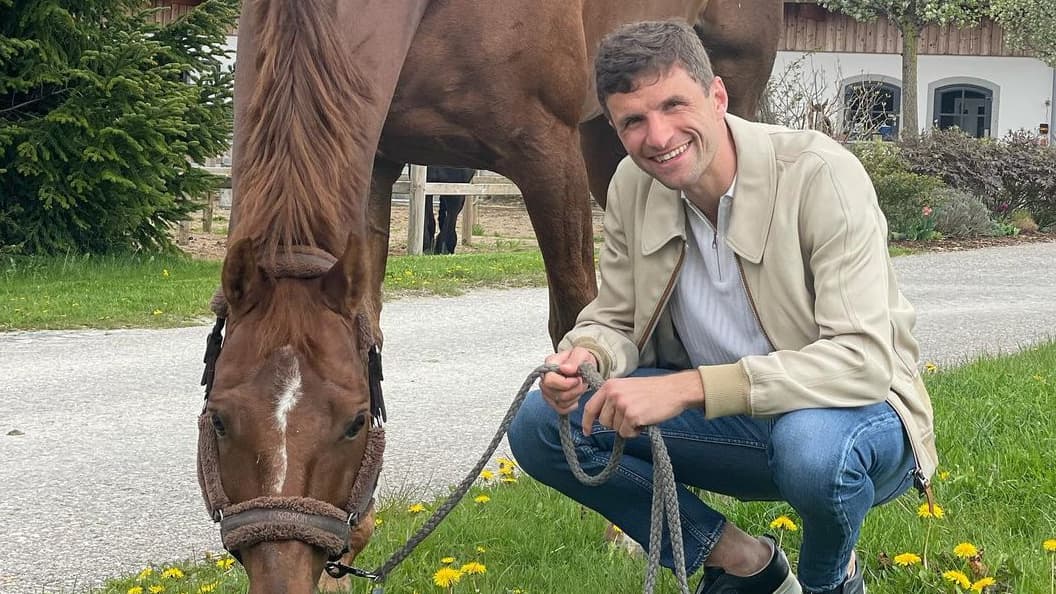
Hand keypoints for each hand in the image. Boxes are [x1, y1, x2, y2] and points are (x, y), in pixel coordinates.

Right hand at [540, 347, 598, 414]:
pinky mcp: (553, 402)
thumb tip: (565, 369)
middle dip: (573, 391)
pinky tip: (576, 396)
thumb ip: (574, 360)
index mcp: (549, 365)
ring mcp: (547, 393)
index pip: (549, 380)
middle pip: (555, 394)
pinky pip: (561, 410)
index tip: (578, 379)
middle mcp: (544, 380)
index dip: (565, 383)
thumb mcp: (581, 354)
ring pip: (560, 403)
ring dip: (575, 396)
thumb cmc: (580, 359)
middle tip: (582, 382)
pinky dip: (572, 405)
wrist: (582, 366)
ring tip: (580, 387)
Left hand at [582, 371, 702, 437]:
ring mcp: (622, 404)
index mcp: (609, 385)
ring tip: (640, 415)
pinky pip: (626, 433)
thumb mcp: (626, 387)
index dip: (587, 421)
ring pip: (615, 428)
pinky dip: (635, 432)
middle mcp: (613, 394)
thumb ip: (612, 398)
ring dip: (627, 427)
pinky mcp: (632, 415)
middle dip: (616, 424)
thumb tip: (599, 418)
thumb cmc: (653, 391)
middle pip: (603, 421)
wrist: (674, 390)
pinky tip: (644, 421)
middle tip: (631, 416)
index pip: (590, 407)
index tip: (587, 432)